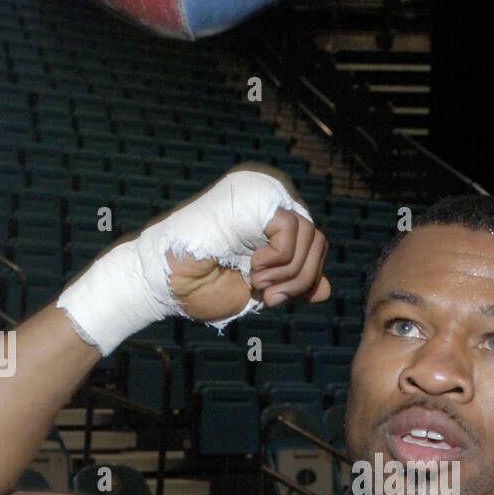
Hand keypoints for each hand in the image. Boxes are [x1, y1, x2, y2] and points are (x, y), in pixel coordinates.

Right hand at [166, 206, 329, 320]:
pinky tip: (253, 268)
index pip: (314, 244)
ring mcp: (260, 195)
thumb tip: (327, 288)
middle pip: (318, 239)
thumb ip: (293, 284)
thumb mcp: (260, 290)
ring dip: (289, 272)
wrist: (166, 284)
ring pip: (310, 233)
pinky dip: (279, 259)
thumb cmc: (202, 286)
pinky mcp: (251, 197)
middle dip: (301, 279)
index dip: (305, 278)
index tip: (275, 300)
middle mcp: (267, 201)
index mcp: (268, 219)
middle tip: (270, 299)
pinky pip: (291, 228)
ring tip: (257, 283)